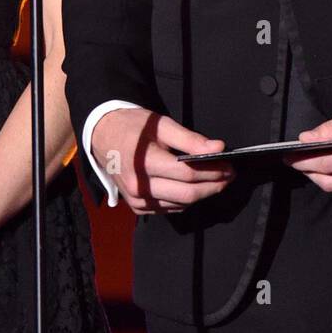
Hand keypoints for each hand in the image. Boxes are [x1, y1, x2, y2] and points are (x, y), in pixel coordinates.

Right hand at [91, 107, 234, 213]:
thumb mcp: (161, 124)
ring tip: (217, 180)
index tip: (230, 166)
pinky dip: (187, 200)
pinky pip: (170, 208)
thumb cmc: (133, 126)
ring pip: (181, 204)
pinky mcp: (138, 207)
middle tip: (229, 175)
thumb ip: (190, 139)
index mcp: (143, 163)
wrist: (102, 136)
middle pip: (187, 194)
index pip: (187, 174)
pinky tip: (195, 187)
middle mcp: (139, 187)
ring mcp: (137, 200)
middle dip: (213, 186)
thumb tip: (218, 148)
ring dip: (202, 194)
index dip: (213, 172)